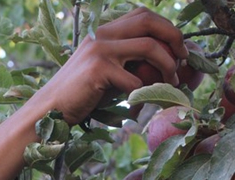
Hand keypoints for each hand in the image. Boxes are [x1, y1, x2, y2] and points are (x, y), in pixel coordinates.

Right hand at [36, 7, 187, 124]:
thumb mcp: (106, 68)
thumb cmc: (81, 93)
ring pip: (149, 46)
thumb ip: (128, 59)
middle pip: (149, 21)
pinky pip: (134, 80)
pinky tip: (137, 102)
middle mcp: (102, 33)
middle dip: (174, 38)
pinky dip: (142, 93)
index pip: (143, 15)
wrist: (51, 108)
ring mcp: (100, 49)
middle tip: (183, 59)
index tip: (178, 48)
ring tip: (171, 81)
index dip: (167, 28)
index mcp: (104, 30)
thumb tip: (165, 62)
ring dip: (167, 65)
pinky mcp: (98, 69)